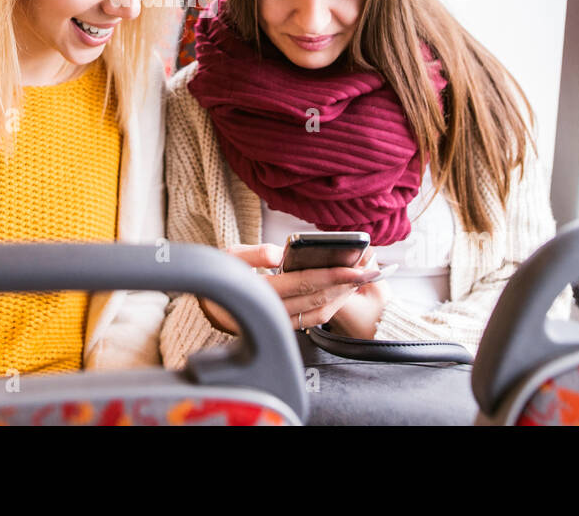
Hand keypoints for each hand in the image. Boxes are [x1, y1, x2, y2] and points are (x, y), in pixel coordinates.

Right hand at [197, 243, 381, 335]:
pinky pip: (314, 318)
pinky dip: (333, 305)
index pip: (304, 282)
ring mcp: (281, 322)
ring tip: (363, 278)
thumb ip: (253, 255)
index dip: (332, 274)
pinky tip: (344, 293)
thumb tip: (277, 253)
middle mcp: (274, 311)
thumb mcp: (228, 259)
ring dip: (344, 295)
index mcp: (262, 292)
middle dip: (347, 283)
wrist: (207, 307)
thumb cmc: (219, 278)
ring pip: (320, 310)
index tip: (355, 266)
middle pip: (318, 297)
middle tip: (371, 267)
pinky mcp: (285, 325)